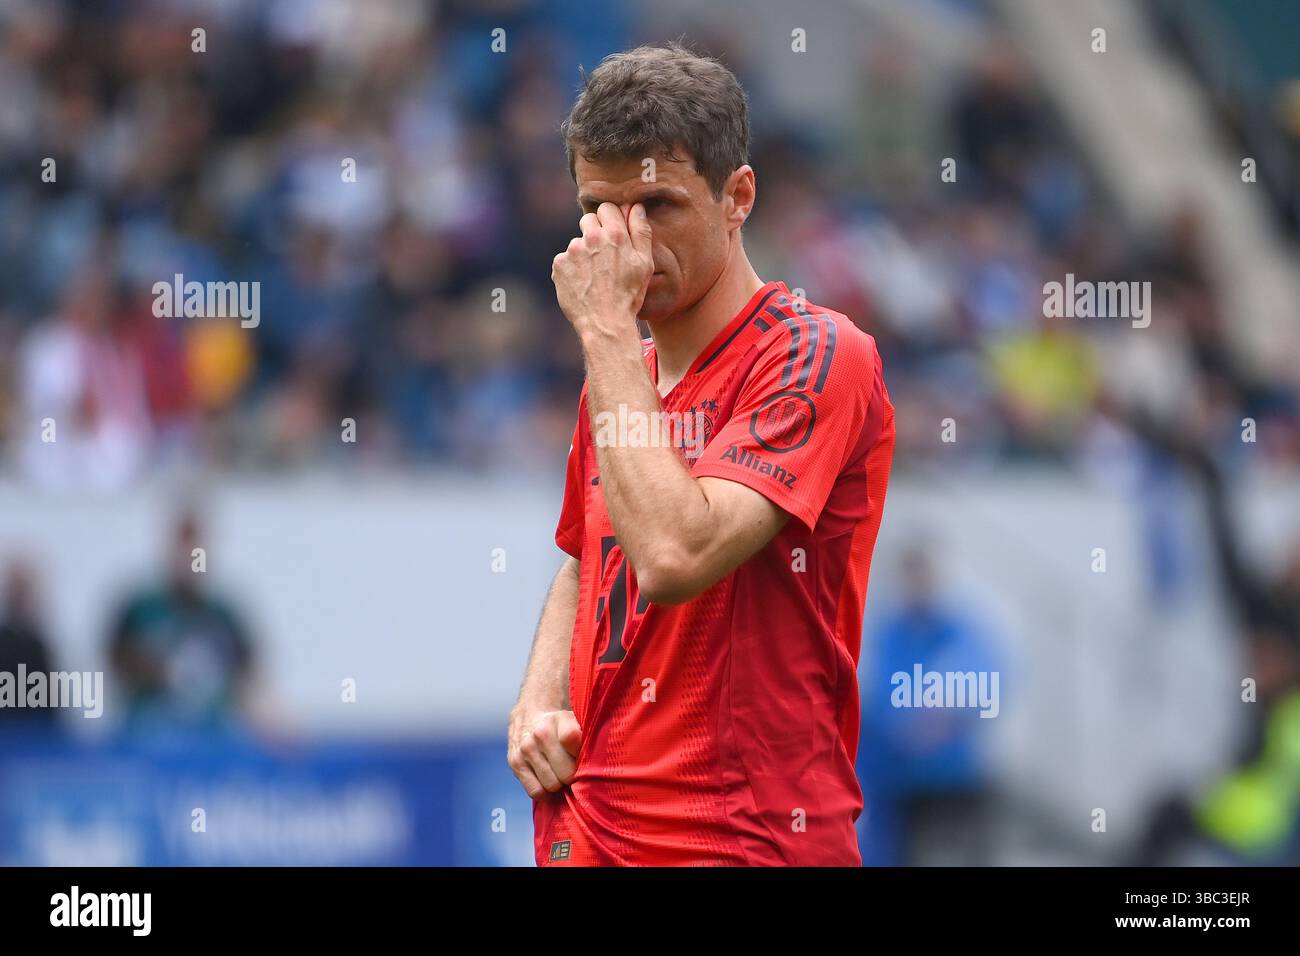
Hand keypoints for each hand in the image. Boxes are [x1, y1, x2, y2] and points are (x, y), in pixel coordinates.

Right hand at [507, 702, 582, 798]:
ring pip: (552, 785)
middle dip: (572, 776)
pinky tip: (547, 781)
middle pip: (566, 773)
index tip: (584, 756)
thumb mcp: (576, 722)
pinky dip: (544, 792)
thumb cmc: (560, 726)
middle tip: (572, 770)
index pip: (574, 741)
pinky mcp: (515, 763)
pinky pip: (535, 791)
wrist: (529, 716)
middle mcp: (541, 734)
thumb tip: (595, 764)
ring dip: (558, 784)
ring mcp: (526, 749)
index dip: (583, 755)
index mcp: (560, 720)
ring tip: (559, 774)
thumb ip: (586, 738)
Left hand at [551, 202, 653, 334]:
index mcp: (615, 234)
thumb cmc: (629, 295)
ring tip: (594, 277)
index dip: (611, 220)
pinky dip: (571, 269)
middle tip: (603, 256)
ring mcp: (573, 251)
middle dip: (595, 232)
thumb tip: (636, 207)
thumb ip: (641, 232)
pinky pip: (565, 260)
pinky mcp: (559, 265)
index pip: (607, 208)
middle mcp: (592, 238)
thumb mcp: (644, 264)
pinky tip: (582, 284)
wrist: (604, 323)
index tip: (613, 234)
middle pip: (588, 219)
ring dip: (583, 253)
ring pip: (577, 242)